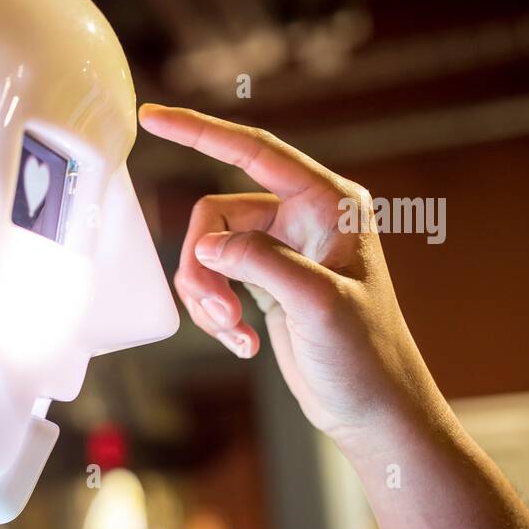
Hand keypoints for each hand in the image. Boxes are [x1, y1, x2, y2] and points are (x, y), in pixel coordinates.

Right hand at [138, 104, 445, 452]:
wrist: (373, 409)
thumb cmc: (366, 354)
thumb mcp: (318, 303)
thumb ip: (261, 262)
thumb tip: (206, 246)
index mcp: (329, 203)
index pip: (254, 151)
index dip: (201, 132)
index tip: (155, 119)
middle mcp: (304, 218)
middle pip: (215, 215)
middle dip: (203, 266)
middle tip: (217, 312)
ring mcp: (281, 252)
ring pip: (208, 251)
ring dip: (207, 296)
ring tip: (233, 333)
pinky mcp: (265, 284)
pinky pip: (214, 282)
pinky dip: (216, 315)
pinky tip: (243, 344)